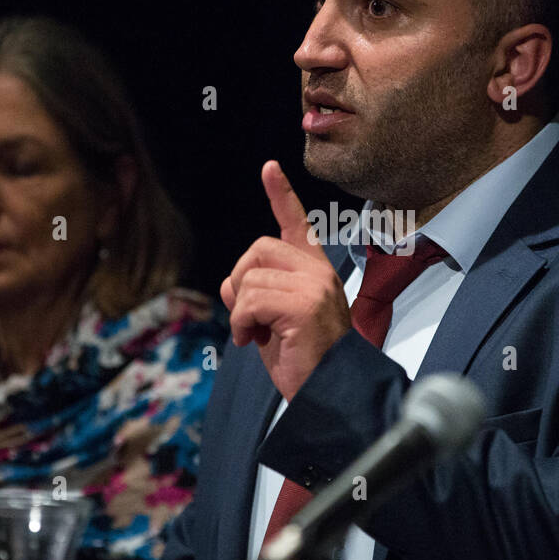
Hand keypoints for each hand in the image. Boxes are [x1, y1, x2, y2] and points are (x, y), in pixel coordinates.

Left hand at [220, 161, 351, 400]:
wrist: (328, 391)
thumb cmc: (304, 360)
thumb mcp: (273, 319)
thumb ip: (258, 292)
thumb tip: (230, 284)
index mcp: (314, 271)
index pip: (296, 224)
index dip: (281, 195)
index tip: (269, 168)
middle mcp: (318, 272)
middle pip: (258, 249)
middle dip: (241, 281)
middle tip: (248, 316)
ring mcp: (314, 285)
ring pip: (249, 278)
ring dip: (240, 312)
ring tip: (256, 334)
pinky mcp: (304, 304)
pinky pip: (250, 300)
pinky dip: (241, 323)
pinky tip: (255, 340)